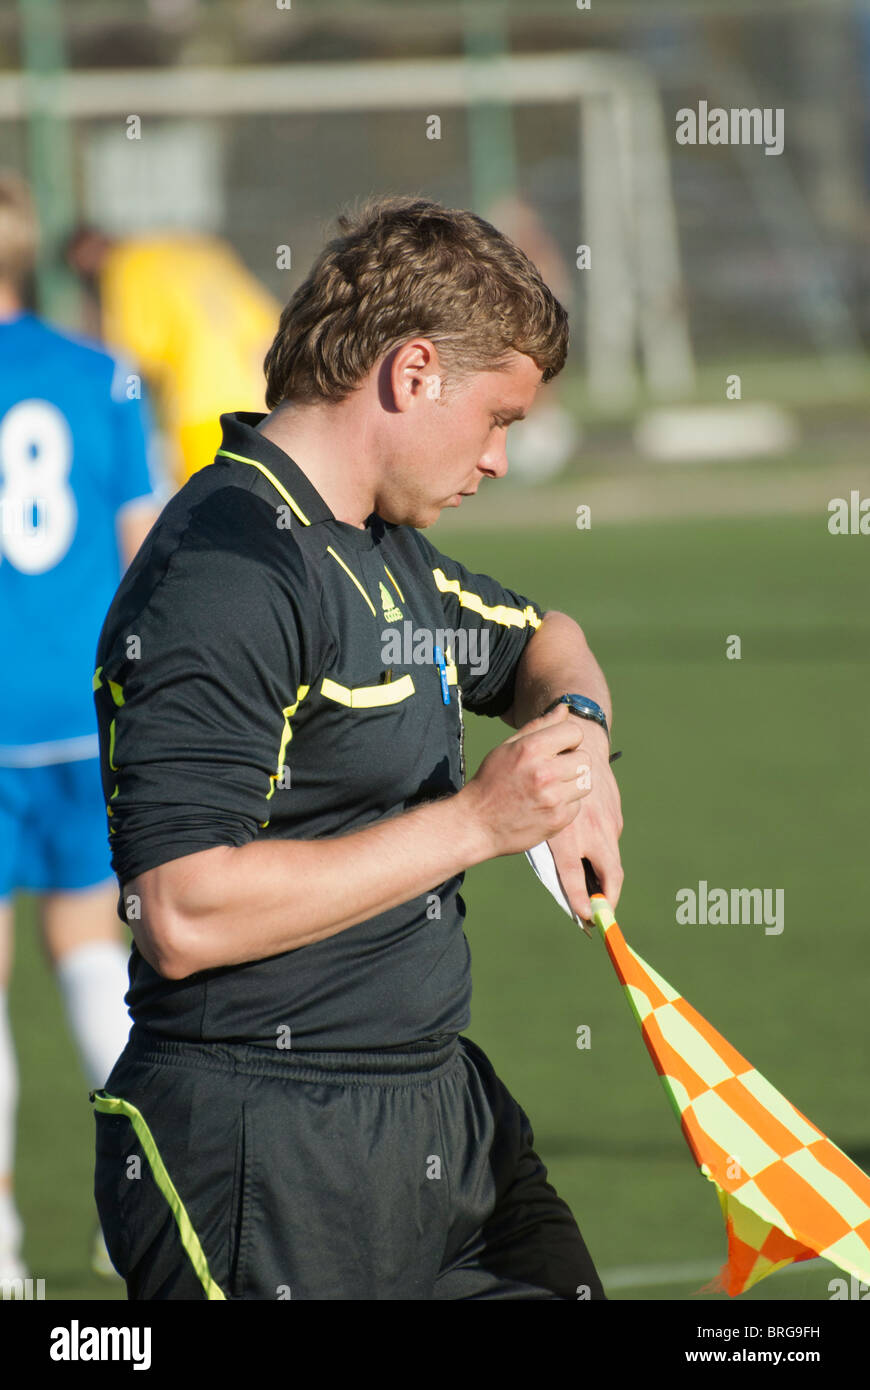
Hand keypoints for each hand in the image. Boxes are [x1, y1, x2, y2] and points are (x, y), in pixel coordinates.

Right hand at [461, 703, 593, 857]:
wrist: (477, 824)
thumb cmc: (491, 781)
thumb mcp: (507, 747)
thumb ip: (539, 726)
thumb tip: (565, 708)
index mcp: (531, 749)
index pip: (574, 732)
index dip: (568, 739)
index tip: (558, 748)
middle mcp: (544, 773)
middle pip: (584, 758)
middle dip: (572, 761)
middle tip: (554, 769)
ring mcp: (553, 799)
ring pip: (586, 782)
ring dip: (573, 783)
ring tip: (552, 786)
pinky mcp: (558, 820)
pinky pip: (577, 805)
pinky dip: (566, 804)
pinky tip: (546, 804)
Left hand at [545, 720, 622, 919]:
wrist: (579, 746)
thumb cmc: (544, 781)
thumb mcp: (538, 813)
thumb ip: (547, 841)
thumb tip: (558, 877)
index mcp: (566, 832)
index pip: (574, 875)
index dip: (581, 900)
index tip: (586, 919)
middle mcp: (590, 830)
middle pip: (610, 874)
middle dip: (610, 898)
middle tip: (605, 914)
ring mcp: (606, 823)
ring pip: (610, 857)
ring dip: (604, 874)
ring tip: (599, 892)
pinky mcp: (614, 816)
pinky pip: (609, 839)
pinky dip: (602, 850)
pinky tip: (592, 854)